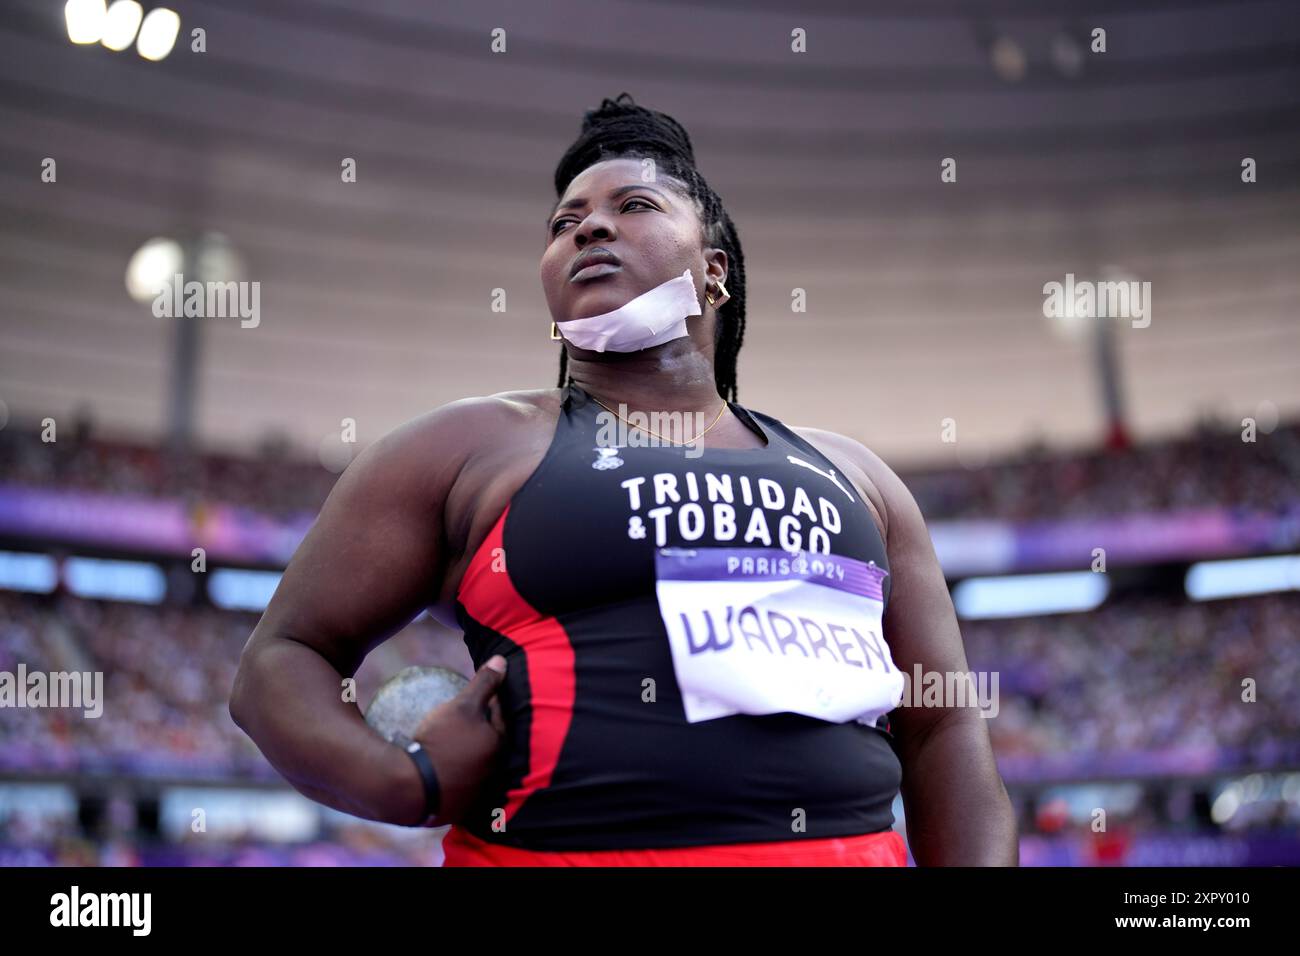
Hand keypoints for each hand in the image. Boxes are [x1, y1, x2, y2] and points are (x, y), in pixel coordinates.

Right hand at [411, 655, 507, 825]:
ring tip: (448, 733)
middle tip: (464, 711)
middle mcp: (494, 770)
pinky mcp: (457, 805)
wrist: (413, 789)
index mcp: (500, 745)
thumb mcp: (463, 706)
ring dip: (467, 748)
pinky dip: (451, 768)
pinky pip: (457, 780)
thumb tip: (501, 660)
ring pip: (475, 760)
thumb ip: (484, 683)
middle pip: (490, 739)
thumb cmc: (442, 742)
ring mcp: (476, 790)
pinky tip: (435, 759)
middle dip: (483, 725)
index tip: (481, 690)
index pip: (501, 714)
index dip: (493, 698)